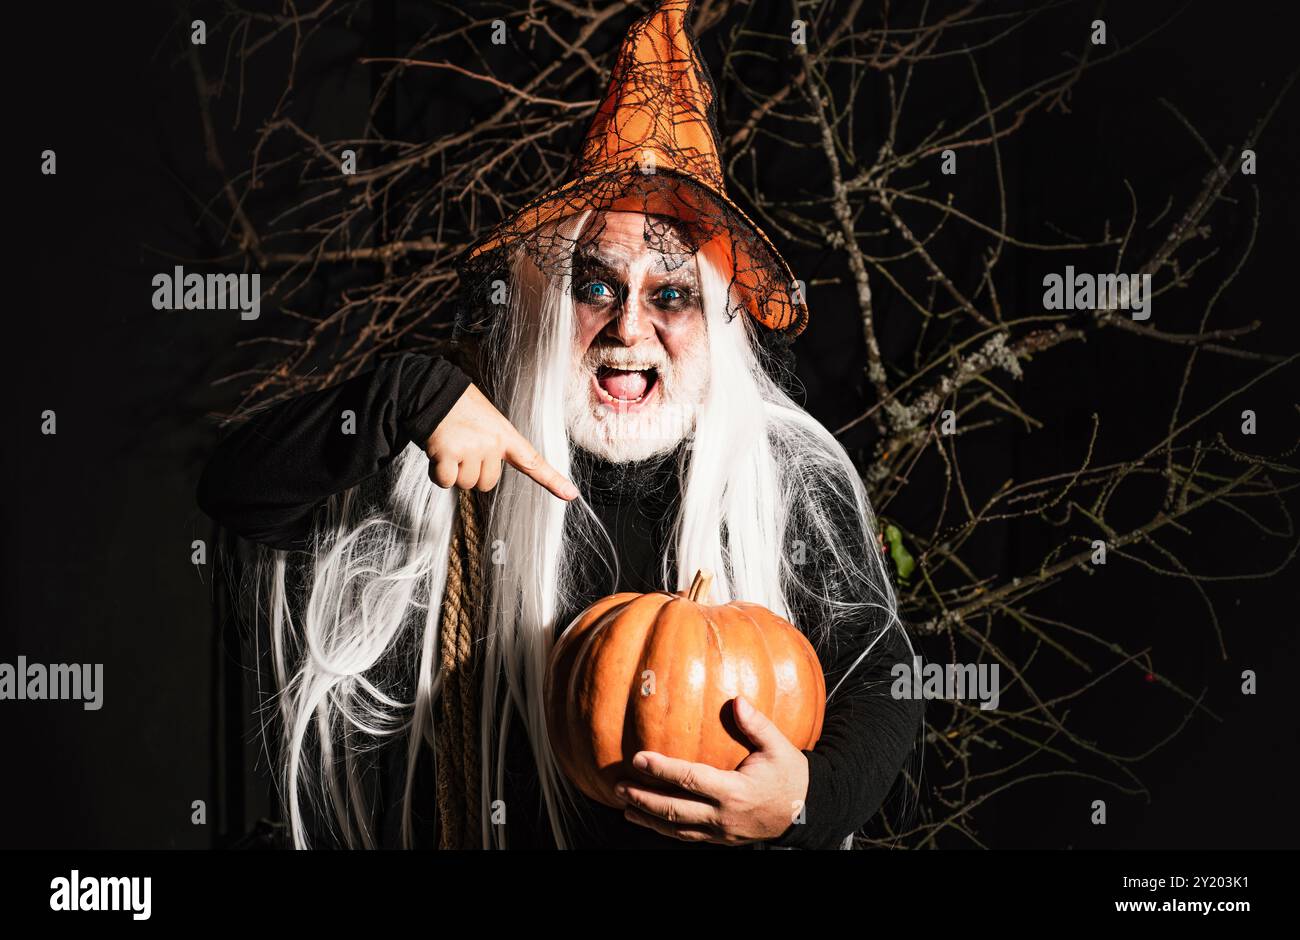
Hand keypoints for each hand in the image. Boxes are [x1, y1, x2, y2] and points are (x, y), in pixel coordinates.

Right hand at [426, 383, 578, 499]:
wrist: (432, 391)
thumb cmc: (459, 409)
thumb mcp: (487, 422)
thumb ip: (494, 447)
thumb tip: (486, 478)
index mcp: (505, 435)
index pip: (533, 460)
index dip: (552, 480)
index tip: (570, 495)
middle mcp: (492, 443)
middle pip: (487, 483)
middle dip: (471, 472)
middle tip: (462, 448)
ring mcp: (471, 448)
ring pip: (466, 484)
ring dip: (453, 471)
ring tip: (449, 445)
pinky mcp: (449, 453)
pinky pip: (446, 481)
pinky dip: (438, 474)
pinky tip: (436, 452)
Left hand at [614, 695, 809, 844]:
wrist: (806, 811)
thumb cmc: (791, 775)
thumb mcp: (779, 747)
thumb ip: (757, 724)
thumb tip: (736, 701)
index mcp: (734, 790)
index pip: (689, 779)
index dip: (662, 770)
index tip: (638, 759)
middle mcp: (722, 815)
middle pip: (674, 809)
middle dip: (643, 798)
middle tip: (619, 785)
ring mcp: (720, 831)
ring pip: (676, 828)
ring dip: (648, 817)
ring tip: (625, 804)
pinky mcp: (720, 839)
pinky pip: (687, 836)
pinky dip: (664, 829)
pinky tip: (649, 819)